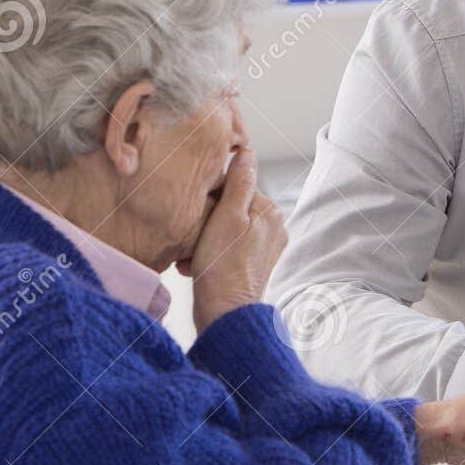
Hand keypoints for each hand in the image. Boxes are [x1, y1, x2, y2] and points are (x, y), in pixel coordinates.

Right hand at [184, 146, 286, 329]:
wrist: (224, 314)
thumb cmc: (222, 266)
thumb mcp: (226, 216)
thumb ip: (238, 182)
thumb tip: (246, 150)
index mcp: (270, 211)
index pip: (235, 186)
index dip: (210, 198)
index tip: (196, 214)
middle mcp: (273, 228)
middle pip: (229, 208)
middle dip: (205, 221)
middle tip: (191, 238)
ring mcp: (264, 248)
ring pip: (223, 229)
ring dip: (202, 239)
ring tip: (191, 255)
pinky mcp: (252, 266)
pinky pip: (225, 248)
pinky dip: (207, 254)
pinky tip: (194, 266)